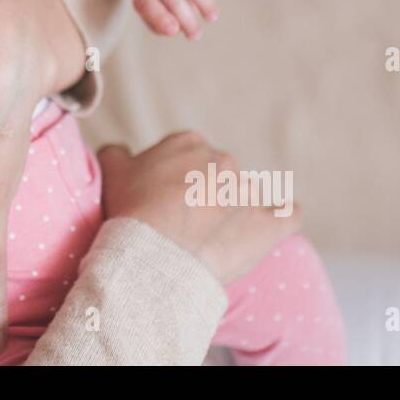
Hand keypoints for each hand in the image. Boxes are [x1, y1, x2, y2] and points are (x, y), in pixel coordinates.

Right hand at [98, 132, 301, 283]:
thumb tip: (124, 150)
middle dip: (203, 194)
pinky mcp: (270, 223)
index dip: (172, 178)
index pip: (184, 155)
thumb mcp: (111, 171)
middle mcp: (222, 160)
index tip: (161, 200)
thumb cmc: (131, 212)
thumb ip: (117, 151)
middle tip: (183, 224)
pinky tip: (272, 226)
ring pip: (244, 196)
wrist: (157, 256)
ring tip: (214, 239)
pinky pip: (288, 215)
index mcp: (188, 143)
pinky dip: (282, 219)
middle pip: (216, 174)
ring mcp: (248, 191)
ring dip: (233, 211)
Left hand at [133, 0, 227, 39]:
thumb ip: (161, 26)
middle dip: (186, 17)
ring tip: (211, 17)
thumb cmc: (164, 7)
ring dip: (203, 0)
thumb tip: (174, 28)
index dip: (159, 17)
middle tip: (196, 35)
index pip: (145, 2)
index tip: (174, 31)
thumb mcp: (157, 21)